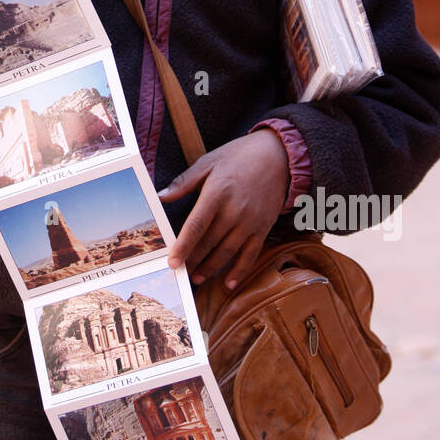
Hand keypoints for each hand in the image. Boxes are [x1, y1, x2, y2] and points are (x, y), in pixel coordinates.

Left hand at [158, 129, 290, 288]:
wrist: (279, 156)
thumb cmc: (239, 156)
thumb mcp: (208, 162)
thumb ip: (183, 182)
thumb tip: (160, 196)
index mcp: (217, 193)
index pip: (196, 226)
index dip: (183, 246)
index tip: (172, 262)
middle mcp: (234, 211)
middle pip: (209, 242)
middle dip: (193, 260)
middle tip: (179, 272)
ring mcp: (250, 222)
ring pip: (227, 252)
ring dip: (211, 268)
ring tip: (197, 277)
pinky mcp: (263, 228)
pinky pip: (250, 254)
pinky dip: (239, 271)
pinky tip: (228, 283)